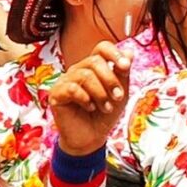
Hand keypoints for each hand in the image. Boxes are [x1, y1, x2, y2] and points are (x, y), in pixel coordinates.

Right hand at [45, 41, 131, 156]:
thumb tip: (130, 52)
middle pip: (94, 61)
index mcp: (93, 67)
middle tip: (118, 96)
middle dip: (110, 79)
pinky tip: (89, 108)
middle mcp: (77, 70)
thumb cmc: (104, 115)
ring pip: (85, 75)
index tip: (126, 66)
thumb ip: (123, 74)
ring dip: (100, 93)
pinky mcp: (56, 94)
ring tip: (106, 107)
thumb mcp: (120, 93)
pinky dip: (85, 99)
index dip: (114, 53)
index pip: (101, 48)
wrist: (92, 138)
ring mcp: (65, 81)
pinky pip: (72, 88)